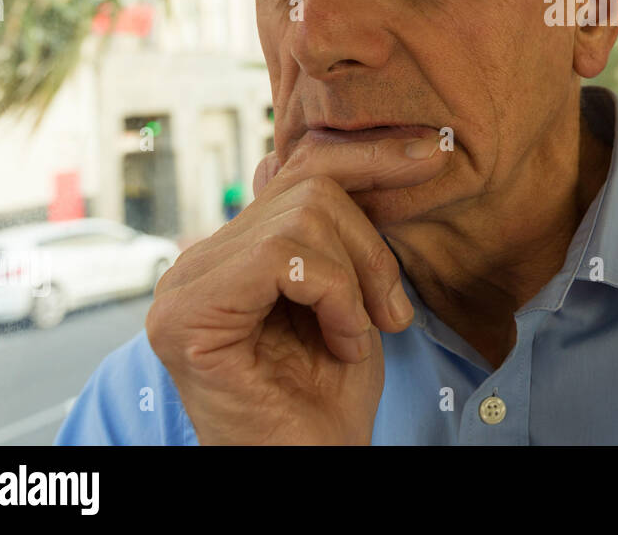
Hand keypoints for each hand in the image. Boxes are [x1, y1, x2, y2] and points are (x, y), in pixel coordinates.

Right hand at [145, 136, 446, 443]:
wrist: (316, 466)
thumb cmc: (331, 395)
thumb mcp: (347, 292)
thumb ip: (328, 229)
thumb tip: (311, 152)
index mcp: (228, 255)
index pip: (296, 171)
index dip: (367, 155)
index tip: (433, 151)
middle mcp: (194, 265)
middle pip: (307, 186)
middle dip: (369, 244)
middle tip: (390, 313)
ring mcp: (183, 287)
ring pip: (302, 216)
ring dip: (355, 280)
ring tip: (357, 336)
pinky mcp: (186, 315)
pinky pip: (286, 256)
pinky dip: (336, 297)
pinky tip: (340, 343)